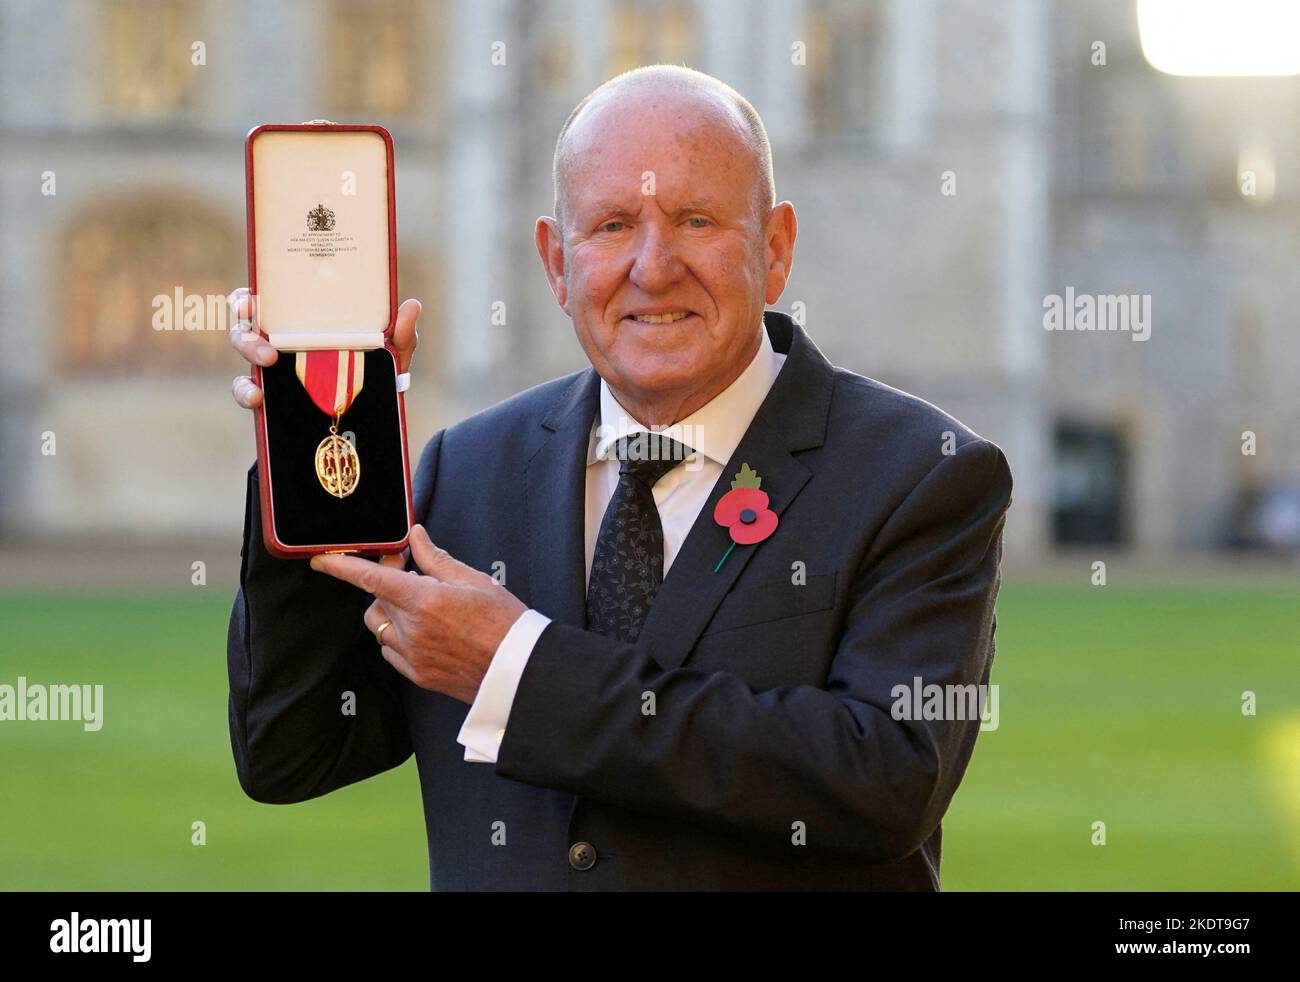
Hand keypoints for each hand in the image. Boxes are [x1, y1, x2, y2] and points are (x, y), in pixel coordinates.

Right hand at [228, 286, 421, 409]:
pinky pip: (243, 390)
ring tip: (267, 362)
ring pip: (242, 349)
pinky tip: (257, 399)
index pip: (268, 297)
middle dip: (247, 323)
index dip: (252, 294)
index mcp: (302, 319)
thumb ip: (400, 334)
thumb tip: (411, 306)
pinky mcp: (266, 394)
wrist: (363, 421)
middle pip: (246, 320)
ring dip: (248, 351)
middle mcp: (280, 336)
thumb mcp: (389, 354)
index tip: (253, 298)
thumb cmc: (371, 373)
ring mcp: (269, 366)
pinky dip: (246, 392)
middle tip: (262, 335)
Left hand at [309, 525, 527, 703]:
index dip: (341, 568)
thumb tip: (415, 537)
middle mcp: (412, 630)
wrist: (520, 670)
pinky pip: (390, 651)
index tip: (321, 560)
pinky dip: (398, 637)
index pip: (371, 579)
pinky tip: (425, 631)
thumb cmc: (504, 622)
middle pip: (375, 600)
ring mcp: (412, 656)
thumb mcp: (474, 581)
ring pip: (380, 627)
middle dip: (385, 584)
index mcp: (425, 601)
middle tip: (411, 572)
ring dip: (391, 612)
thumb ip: (437, 559)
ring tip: (422, 606)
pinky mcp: (417, 676)